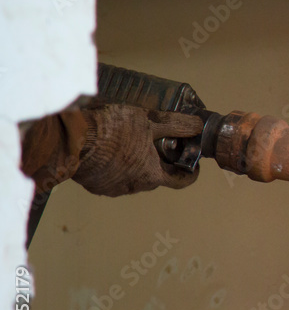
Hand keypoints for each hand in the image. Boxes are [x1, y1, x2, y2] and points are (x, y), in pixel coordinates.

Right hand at [72, 104, 204, 196]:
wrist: (69, 139)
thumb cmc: (111, 130)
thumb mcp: (149, 120)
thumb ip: (176, 124)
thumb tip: (197, 125)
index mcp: (151, 176)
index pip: (181, 181)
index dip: (190, 172)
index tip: (192, 162)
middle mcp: (133, 187)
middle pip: (156, 177)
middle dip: (161, 162)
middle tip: (160, 143)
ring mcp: (111, 189)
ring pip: (133, 177)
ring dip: (136, 163)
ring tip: (132, 141)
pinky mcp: (93, 185)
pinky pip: (112, 177)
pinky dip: (116, 165)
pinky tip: (111, 148)